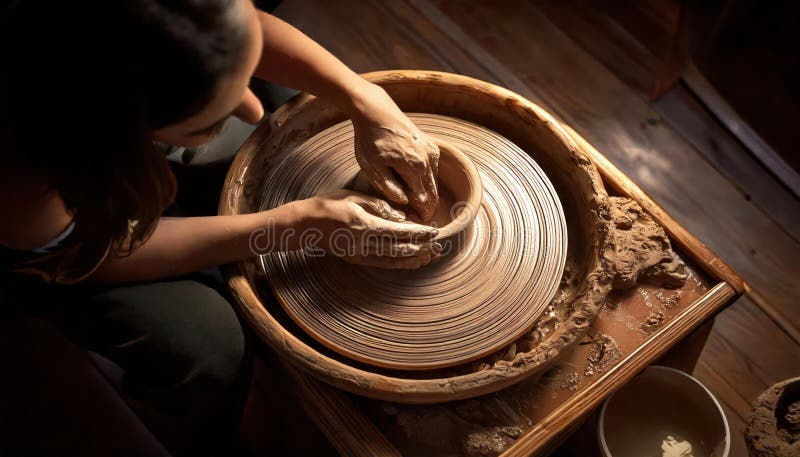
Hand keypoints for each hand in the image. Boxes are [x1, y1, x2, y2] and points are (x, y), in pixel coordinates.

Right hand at [298, 190, 439, 268]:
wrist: (305, 224)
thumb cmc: (328, 205)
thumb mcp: (354, 198)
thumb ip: (379, 207)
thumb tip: (402, 216)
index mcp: (364, 225)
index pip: (398, 231)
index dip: (418, 232)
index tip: (434, 231)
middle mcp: (363, 243)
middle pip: (399, 248)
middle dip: (421, 248)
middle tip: (439, 247)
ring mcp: (359, 254)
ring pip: (392, 259)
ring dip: (412, 259)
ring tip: (430, 257)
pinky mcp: (356, 259)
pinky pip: (382, 263)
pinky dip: (398, 263)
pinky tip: (410, 262)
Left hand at [349, 84, 439, 220]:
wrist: (375, 110)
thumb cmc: (370, 139)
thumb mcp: (372, 168)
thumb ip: (389, 188)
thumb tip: (405, 204)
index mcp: (415, 168)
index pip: (425, 202)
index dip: (419, 216)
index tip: (408, 222)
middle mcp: (429, 160)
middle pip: (433, 195)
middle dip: (423, 208)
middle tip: (408, 215)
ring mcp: (432, 152)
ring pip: (433, 183)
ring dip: (424, 194)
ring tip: (404, 198)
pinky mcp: (431, 146)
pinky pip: (432, 171)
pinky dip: (424, 179)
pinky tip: (408, 181)